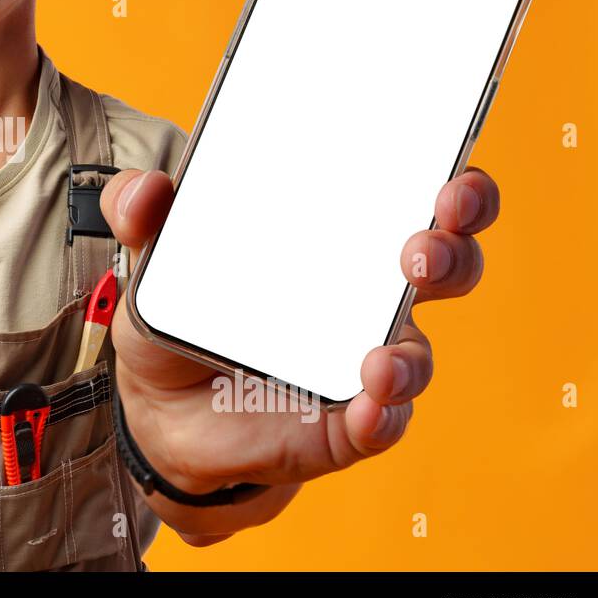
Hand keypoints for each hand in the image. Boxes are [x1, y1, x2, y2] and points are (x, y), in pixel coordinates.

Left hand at [101, 164, 499, 546]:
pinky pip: (381, 423)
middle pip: (446, 266)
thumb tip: (145, 191)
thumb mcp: (157, 256)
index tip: (449, 174)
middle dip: (451, 250)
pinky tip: (368, 408)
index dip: (453, 185)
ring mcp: (362, 361)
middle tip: (422, 246)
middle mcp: (368, 295)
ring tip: (380, 358)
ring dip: (410, 354)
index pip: (417, 195)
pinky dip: (381, 416)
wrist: (163, 408)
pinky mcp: (345, 422)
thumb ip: (144, 214)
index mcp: (340, 236)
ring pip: (415, 353)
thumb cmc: (185, 310)